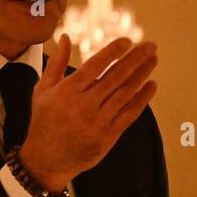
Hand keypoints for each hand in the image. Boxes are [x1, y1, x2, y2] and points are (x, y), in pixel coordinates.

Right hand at [17, 33, 157, 190]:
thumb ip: (55, 63)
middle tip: (150, 45)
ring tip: (153, 60)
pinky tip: (151, 85)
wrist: (47, 159)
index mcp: (67, 91)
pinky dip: (142, 99)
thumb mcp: (42, 90)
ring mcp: (98, 121)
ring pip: (125, 93)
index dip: (113, 52)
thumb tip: (64, 37)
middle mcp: (84, 105)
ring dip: (142, 75)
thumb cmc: (44, 121)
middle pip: (116, 77)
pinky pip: (129, 114)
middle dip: (135, 59)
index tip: (128, 41)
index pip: (95, 65)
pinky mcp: (108, 136)